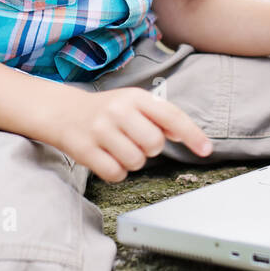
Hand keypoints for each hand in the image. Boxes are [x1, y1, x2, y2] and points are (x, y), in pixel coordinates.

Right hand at [45, 86, 213, 182]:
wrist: (63, 112)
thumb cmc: (107, 110)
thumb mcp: (134, 104)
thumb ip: (160, 117)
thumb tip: (184, 134)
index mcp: (135, 97)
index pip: (171, 115)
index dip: (192, 134)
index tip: (206, 150)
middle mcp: (118, 110)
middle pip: (154, 144)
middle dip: (150, 149)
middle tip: (136, 141)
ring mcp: (99, 130)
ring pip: (135, 162)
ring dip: (132, 161)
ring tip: (119, 148)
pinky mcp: (84, 150)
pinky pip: (115, 174)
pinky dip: (116, 172)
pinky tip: (108, 158)